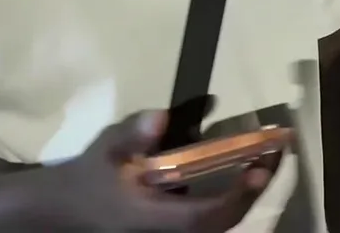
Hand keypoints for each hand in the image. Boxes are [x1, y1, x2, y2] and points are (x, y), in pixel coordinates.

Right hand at [52, 110, 279, 231]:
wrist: (63, 210)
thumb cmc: (85, 180)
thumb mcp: (102, 152)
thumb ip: (130, 136)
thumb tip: (160, 118)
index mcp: (153, 220)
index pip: (203, 218)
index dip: (235, 198)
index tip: (259, 170)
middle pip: (222, 223)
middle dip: (254, 191)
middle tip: (277, 153)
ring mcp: (173, 232)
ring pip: (220, 223)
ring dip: (248, 193)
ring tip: (268, 158)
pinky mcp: (174, 226)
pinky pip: (211, 217)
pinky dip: (233, 196)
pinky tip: (246, 170)